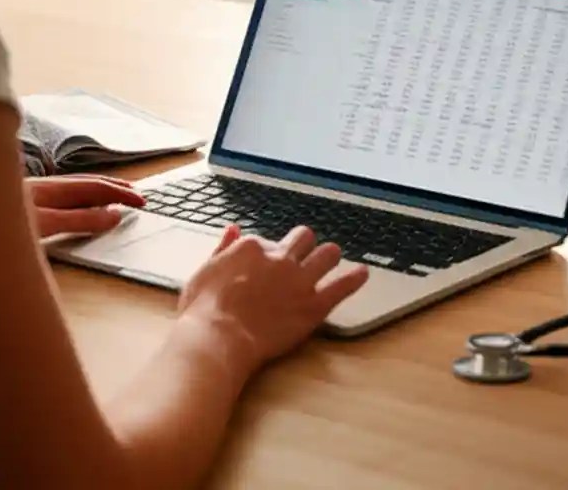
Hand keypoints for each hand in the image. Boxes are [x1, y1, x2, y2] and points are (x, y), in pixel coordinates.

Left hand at [27, 175, 144, 237]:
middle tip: (134, 193)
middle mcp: (43, 187)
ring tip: (112, 196)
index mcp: (52, 189)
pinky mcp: (20, 205)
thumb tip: (113, 214)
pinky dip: (79, 200)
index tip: (142, 201)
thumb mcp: (46, 223)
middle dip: (113, 187)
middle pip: (86, 183)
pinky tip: (75, 206)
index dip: (121, 194)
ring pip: (73, 189)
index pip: (96, 187)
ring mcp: (30, 195)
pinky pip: (61, 197)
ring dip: (96, 192)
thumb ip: (80, 219)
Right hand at [177, 225, 369, 375]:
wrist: (218, 338)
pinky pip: (343, 286)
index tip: (267, 265)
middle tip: (303, 255)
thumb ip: (222, 248)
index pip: (269, 241)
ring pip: (328, 254)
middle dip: (304, 244)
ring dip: (329, 255)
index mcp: (253, 248)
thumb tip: (232, 230)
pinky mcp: (314, 305)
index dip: (269, 253)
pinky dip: (355, 279)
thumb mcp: (204, 271)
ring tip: (331, 259)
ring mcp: (300, 280)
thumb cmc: (204, 311)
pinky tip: (363, 274)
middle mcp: (280, 258)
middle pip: (304, 238)